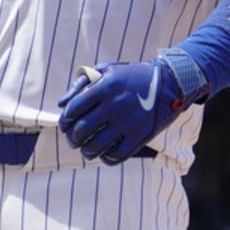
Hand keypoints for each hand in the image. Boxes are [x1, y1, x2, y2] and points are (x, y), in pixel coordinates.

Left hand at [57, 59, 188, 163]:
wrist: (169, 83)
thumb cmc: (131, 76)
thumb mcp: (106, 70)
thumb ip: (81, 84)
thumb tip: (61, 104)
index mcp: (105, 87)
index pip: (73, 109)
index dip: (64, 121)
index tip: (64, 126)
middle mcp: (115, 105)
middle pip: (82, 129)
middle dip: (72, 139)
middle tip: (72, 140)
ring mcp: (128, 122)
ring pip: (97, 145)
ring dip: (86, 151)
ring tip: (85, 150)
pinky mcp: (141, 135)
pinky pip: (118, 155)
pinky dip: (106, 158)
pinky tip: (103, 155)